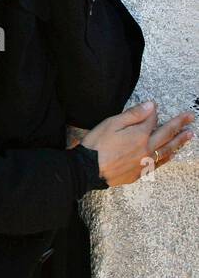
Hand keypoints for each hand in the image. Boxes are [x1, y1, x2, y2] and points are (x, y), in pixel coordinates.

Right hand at [78, 101, 193, 185]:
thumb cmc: (97, 146)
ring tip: (189, 136)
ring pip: (167, 150)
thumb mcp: (111, 124)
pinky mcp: (140, 172)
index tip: (159, 105)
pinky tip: (172, 155)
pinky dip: (168, 157)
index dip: (156, 112)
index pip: (152, 120)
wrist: (89, 169)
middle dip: (179, 125)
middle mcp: (146, 148)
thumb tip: (151, 106)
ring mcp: (145, 161)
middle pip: (166, 135)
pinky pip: (159, 163)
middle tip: (190, 119)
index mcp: (139, 135)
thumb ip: (133, 115)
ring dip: (179, 142)